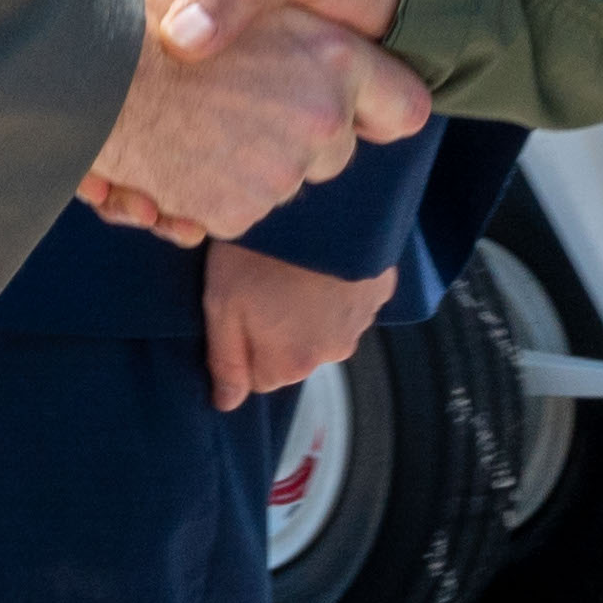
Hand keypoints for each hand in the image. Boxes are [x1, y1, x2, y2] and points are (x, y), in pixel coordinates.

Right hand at [78, 0, 427, 245]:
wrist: (72, 68)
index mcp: (333, 62)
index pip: (405, 104)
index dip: (379, 94)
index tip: (346, 83)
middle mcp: (317, 127)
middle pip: (337, 144)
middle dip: (306, 123)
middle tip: (249, 86)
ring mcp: (273, 177)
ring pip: (286, 175)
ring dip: (259, 152)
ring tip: (207, 108)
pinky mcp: (228, 213)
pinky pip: (240, 205)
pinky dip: (216, 183)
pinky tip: (183, 141)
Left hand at [202, 244, 396, 411]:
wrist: (318, 199)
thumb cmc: (259, 251)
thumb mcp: (221, 304)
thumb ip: (225, 361)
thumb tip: (226, 403)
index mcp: (290, 364)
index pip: (258, 377)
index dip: (244, 342)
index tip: (240, 306)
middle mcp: (332, 353)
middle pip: (296, 354)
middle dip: (280, 328)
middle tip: (266, 281)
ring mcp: (361, 321)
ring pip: (325, 328)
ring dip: (312, 308)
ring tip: (295, 265)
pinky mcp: (381, 289)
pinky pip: (353, 299)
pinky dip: (339, 286)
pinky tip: (324, 257)